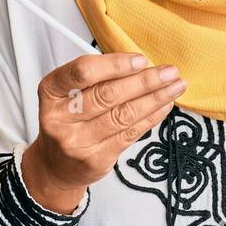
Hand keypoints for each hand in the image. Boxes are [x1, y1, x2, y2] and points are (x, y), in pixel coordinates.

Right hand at [21, 52, 186, 212]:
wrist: (56, 165)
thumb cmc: (68, 120)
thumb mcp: (68, 93)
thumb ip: (97, 77)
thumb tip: (140, 64)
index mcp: (51, 91)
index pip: (83, 72)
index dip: (115, 65)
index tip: (141, 60)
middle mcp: (60, 117)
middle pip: (108, 94)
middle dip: (144, 81)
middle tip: (168, 72)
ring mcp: (77, 141)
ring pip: (123, 114)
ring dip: (154, 98)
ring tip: (175, 87)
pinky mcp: (96, 159)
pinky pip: (130, 133)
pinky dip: (151, 117)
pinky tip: (164, 106)